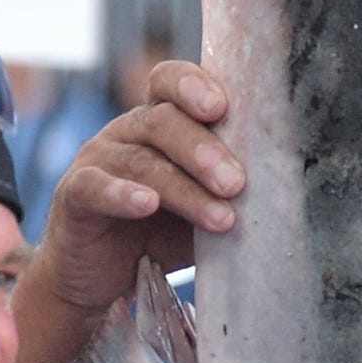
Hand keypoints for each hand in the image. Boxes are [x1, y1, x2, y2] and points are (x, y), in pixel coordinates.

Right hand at [30, 61, 241, 325]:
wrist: (100, 280)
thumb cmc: (158, 237)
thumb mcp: (201, 209)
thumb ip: (228, 192)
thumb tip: (288, 193)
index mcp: (158, 124)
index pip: (170, 81)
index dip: (194, 85)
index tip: (223, 108)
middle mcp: (126, 132)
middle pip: (162, 120)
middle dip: (204, 151)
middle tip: (237, 183)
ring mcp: (97, 159)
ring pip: (141, 161)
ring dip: (185, 189)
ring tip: (221, 219)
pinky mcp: (73, 195)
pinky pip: (96, 187)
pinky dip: (122, 194)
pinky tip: (146, 205)